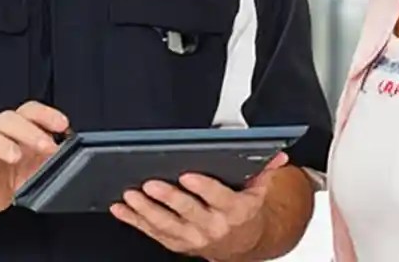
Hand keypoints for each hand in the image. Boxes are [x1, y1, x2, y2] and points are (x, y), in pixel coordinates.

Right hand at [0, 101, 69, 215]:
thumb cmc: (13, 174)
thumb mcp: (38, 166)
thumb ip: (52, 157)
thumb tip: (71, 153)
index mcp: (18, 129)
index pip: (30, 111)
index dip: (46, 114)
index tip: (62, 125)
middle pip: (7, 119)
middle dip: (28, 131)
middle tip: (46, 146)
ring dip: (0, 143)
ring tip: (16, 156)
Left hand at [110, 152, 288, 260]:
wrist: (243, 244)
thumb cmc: (245, 211)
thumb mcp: (259, 191)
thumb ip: (265, 170)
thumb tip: (278, 154)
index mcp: (234, 210)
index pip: (217, 198)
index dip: (203, 187)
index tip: (187, 176)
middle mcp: (213, 226)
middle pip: (188, 212)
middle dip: (168, 198)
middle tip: (151, 184)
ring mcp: (193, 237)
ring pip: (166, 225)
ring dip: (146, 210)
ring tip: (131, 195)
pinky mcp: (176, 242)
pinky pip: (153, 232)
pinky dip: (134, 221)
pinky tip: (120, 208)